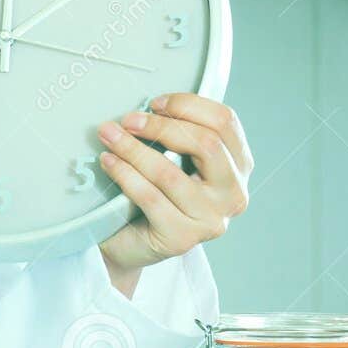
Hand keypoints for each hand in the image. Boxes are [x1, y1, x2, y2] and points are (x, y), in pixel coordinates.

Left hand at [96, 92, 252, 286]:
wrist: (133, 244)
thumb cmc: (155, 194)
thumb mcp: (176, 159)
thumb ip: (178, 135)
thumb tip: (148, 105)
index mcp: (239, 166)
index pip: (225, 122)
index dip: (188, 105)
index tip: (154, 102)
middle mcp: (233, 194)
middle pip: (205, 144)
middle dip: (161, 127)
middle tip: (127, 120)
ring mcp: (211, 220)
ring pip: (170, 173)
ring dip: (134, 149)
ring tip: (108, 136)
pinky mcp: (182, 238)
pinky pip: (149, 197)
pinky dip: (124, 174)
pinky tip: (108, 161)